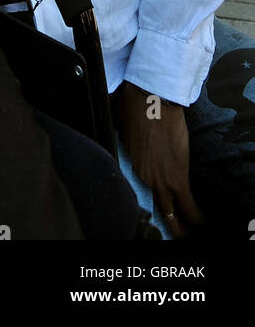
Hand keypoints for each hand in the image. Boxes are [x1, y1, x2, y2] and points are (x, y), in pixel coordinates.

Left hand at [116, 82, 202, 236]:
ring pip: (170, 212)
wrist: (152, 99)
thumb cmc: (138, 106)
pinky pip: (187, 204)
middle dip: (166, 220)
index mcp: (132, 165)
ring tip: (187, 227)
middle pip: (156, 207)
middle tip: (173, 225)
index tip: (160, 201)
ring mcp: (160, 180)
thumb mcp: (126, 128)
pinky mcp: (177, 177)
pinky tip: (200, 219)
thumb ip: (133, 142)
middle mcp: (143, 177)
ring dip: (180, 224)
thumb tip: (137, 140)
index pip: (142, 191)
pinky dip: (194, 214)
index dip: (152, 198)